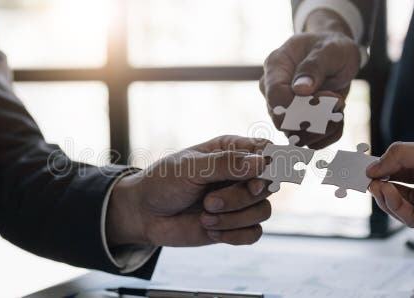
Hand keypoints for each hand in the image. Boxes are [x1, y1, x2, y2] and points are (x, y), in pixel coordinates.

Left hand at [106, 135, 272, 246]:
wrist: (144, 214)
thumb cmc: (163, 182)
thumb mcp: (191, 168)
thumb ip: (227, 164)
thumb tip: (263, 162)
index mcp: (232, 150)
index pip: (267, 152)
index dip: (269, 167)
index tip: (254, 179)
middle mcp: (241, 174)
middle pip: (267, 185)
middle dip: (240, 198)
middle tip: (209, 202)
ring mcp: (239, 201)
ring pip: (263, 211)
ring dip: (234, 218)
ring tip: (205, 216)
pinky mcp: (235, 225)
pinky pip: (254, 233)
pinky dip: (234, 235)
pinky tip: (210, 229)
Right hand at [260, 10, 360, 148]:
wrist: (337, 55)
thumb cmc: (332, 46)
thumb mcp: (330, 48)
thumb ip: (314, 66)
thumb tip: (300, 89)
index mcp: (275, 66)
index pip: (276, 96)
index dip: (302, 105)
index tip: (330, 98)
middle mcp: (273, 91)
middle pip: (283, 121)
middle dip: (317, 118)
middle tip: (339, 101)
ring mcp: (283, 109)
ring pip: (296, 136)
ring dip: (325, 127)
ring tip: (339, 106)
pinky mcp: (296, 123)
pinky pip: (311, 142)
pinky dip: (330, 134)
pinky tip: (338, 117)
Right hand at [366, 140, 413, 243]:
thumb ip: (404, 156)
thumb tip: (374, 165)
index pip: (407, 164)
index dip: (386, 164)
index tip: (366, 163)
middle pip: (403, 184)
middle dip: (381, 180)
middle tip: (360, 177)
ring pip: (404, 202)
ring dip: (386, 194)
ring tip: (373, 186)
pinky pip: (411, 216)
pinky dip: (396, 206)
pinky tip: (387, 194)